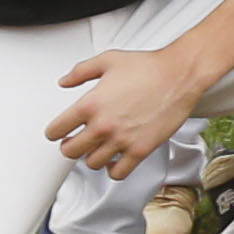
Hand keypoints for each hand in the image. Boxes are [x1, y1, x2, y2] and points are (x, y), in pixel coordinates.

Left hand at [49, 45, 208, 176]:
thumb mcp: (108, 60)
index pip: (55, 130)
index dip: (54, 131)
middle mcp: (103, 125)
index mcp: (90, 104)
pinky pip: (118, 173)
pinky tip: (115, 160)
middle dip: (70, 146)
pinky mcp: (140, 149)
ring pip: (91, 163)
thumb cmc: (149, 67)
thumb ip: (80, 71)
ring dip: (92, 156)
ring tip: (97, 149)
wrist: (179, 75)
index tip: (59, 132)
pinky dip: (113, 169)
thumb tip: (64, 82)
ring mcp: (121, 140)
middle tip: (76, 141)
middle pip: (69, 151)